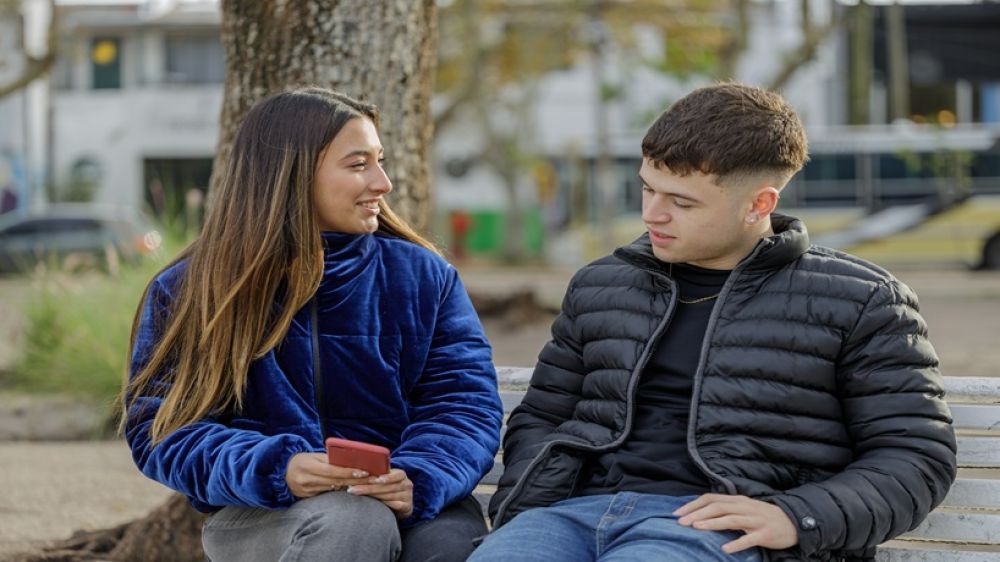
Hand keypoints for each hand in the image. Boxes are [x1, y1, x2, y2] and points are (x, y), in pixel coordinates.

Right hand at [284, 452, 372, 497]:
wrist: (283, 473)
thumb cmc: (302, 461)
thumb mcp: (313, 456)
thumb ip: (329, 459)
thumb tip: (349, 460)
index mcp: (308, 466)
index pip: (332, 471)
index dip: (348, 472)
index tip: (364, 472)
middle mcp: (307, 480)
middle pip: (336, 482)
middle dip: (355, 480)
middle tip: (372, 479)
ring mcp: (307, 491)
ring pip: (334, 489)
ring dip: (351, 487)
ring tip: (367, 484)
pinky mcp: (309, 498)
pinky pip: (328, 494)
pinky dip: (341, 491)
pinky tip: (353, 489)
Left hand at [346, 468, 413, 518]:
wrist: (401, 505)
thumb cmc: (387, 489)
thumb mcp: (385, 479)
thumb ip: (376, 473)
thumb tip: (357, 468)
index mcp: (401, 475)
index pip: (396, 475)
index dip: (386, 477)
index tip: (372, 479)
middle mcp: (407, 485)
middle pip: (388, 487)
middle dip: (369, 488)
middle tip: (353, 489)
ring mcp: (408, 497)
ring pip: (390, 496)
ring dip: (373, 497)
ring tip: (358, 496)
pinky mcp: (408, 508)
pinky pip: (397, 506)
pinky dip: (387, 505)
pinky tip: (377, 506)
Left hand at [674, 494, 798, 553]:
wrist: (794, 522)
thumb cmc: (763, 516)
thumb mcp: (744, 507)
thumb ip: (726, 508)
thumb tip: (701, 511)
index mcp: (737, 500)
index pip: (711, 498)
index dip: (693, 504)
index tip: (677, 513)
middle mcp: (744, 507)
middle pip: (717, 507)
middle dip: (697, 514)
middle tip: (681, 522)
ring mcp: (755, 520)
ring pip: (730, 520)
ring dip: (712, 523)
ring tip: (696, 528)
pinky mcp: (765, 534)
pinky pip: (749, 539)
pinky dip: (736, 544)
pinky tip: (725, 549)